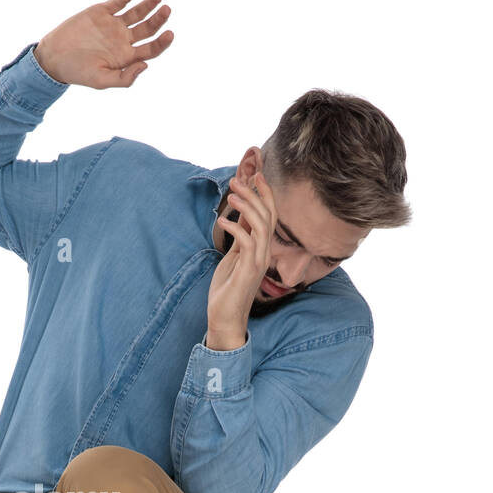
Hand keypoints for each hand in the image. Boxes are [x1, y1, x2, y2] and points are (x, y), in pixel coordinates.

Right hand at [34, 0, 172, 88]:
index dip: (162, 43)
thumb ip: (124, 77)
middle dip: (159, 19)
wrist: (55, 57)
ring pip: (137, 12)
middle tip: (167, 10)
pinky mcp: (101, 11)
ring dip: (148, 4)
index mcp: (126, 57)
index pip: (151, 49)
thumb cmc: (78, 73)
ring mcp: (113, 24)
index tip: (170, 34)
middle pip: (148, 28)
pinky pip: (117, 2)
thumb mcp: (101, 80)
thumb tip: (146, 65)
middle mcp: (123, 40)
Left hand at [206, 172, 278, 344]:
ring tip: (232, 194)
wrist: (226, 318)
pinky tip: (222, 222)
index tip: (256, 175)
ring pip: (262, 226)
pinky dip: (235, 229)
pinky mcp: (249, 271)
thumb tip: (239, 218)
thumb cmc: (228, 289)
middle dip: (255, 194)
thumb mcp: (233, 258)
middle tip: (238, 179)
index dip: (265, 194)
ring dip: (247, 207)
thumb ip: (240, 239)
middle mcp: (264, 253)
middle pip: (268, 216)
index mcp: (262, 248)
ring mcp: (259, 262)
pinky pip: (247, 243)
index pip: (270, 215)